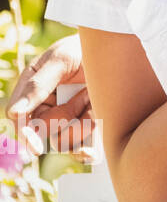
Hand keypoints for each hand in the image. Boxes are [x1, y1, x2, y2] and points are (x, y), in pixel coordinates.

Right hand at [5, 33, 96, 160]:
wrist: (117, 48)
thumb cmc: (84, 48)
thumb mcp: (60, 60)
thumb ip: (38, 85)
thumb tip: (14, 114)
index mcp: (32, 93)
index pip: (20, 121)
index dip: (25, 136)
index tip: (34, 147)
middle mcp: (46, 109)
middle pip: (43, 133)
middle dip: (64, 116)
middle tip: (85, 93)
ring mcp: (68, 119)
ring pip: (63, 141)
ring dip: (81, 123)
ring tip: (94, 97)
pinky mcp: (88, 126)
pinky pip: (81, 148)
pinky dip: (84, 151)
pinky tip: (89, 152)